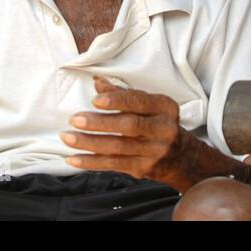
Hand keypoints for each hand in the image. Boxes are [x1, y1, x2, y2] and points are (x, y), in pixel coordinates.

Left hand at [62, 76, 196, 190]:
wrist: (182, 157)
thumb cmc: (158, 123)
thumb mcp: (149, 105)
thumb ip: (123, 94)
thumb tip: (97, 82)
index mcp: (164, 107)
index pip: (139, 102)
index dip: (116, 101)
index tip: (95, 100)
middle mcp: (162, 129)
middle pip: (128, 126)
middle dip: (99, 123)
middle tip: (75, 119)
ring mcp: (154, 152)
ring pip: (118, 148)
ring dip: (89, 143)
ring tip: (68, 137)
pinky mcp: (144, 169)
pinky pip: (113, 165)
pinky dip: (91, 162)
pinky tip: (74, 158)